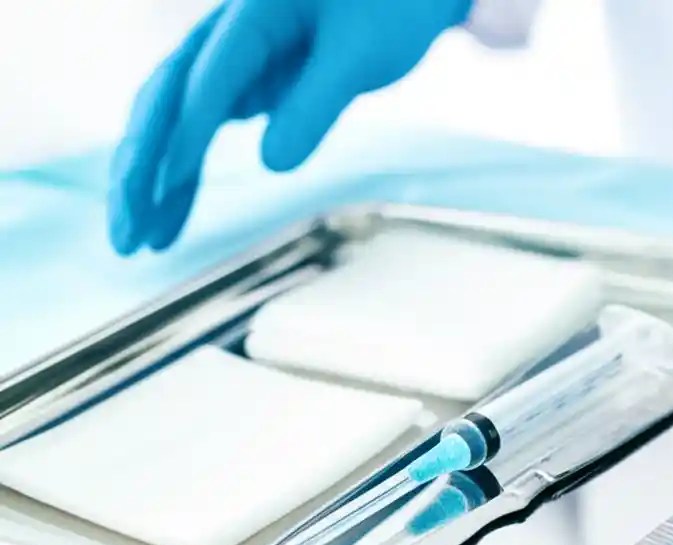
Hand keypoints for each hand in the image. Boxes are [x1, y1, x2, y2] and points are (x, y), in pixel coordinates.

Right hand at [108, 0, 470, 254]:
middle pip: (164, 101)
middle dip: (141, 168)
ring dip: (151, 180)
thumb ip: (317, 102)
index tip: (168, 187)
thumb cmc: (393, 9)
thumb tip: (271, 165)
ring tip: (140, 242)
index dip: (186, 136)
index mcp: (251, 13)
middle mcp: (223, 34)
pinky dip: (181, 173)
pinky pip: (195, 131)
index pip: (207, 82)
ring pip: (170, 120)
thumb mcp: (364, 55)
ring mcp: (226, 60)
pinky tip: (170, 218)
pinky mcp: (239, 84)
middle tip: (128, 236)